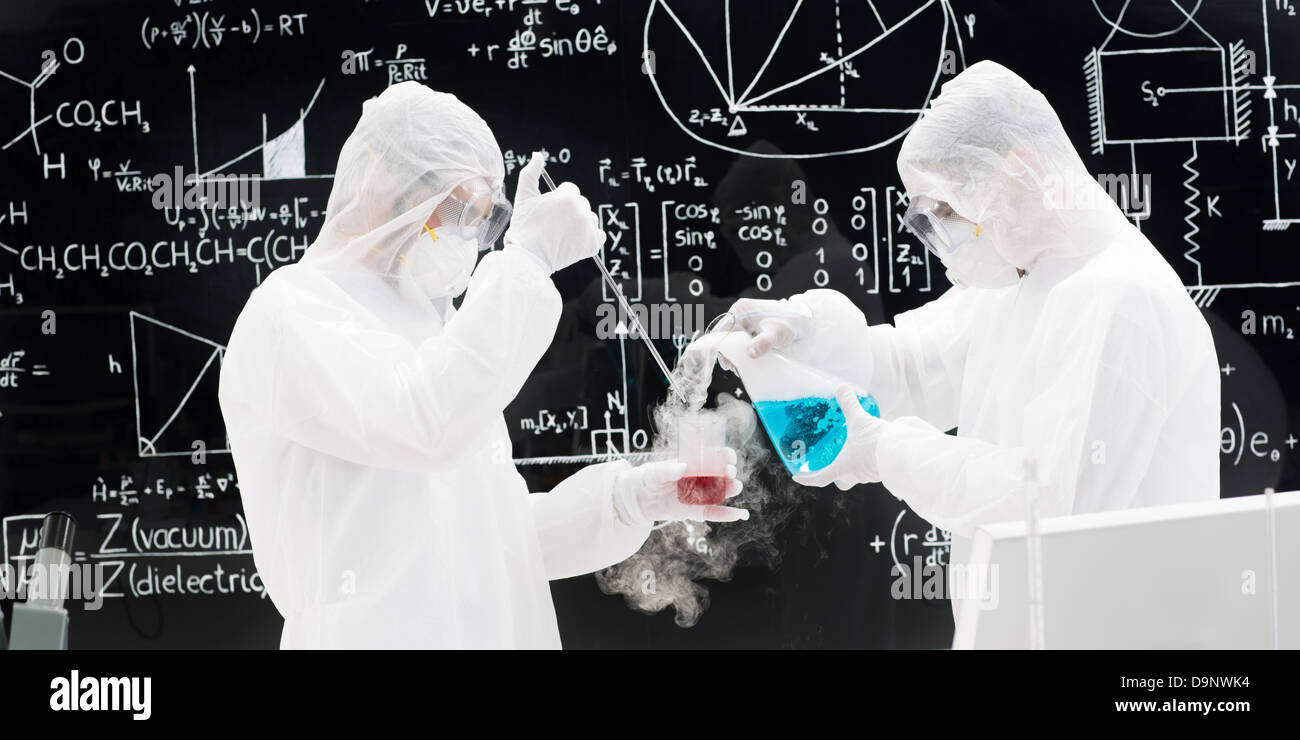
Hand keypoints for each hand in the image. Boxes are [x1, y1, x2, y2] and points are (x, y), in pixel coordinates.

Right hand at [504, 152, 604, 273]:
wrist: (528, 257)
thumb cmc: (525, 227)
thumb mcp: (524, 197)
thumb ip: (530, 173)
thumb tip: (537, 155)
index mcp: (568, 197)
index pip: (571, 191)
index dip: (559, 201)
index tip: (550, 213)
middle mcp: (582, 210)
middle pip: (581, 204)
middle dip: (570, 212)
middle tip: (554, 225)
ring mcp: (589, 228)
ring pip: (589, 219)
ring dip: (580, 224)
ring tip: (562, 234)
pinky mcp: (593, 244)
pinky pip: (599, 235)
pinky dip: (590, 238)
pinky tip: (575, 241)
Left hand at [612, 450, 747, 523]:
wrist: (639, 500)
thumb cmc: (647, 479)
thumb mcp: (653, 472)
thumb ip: (667, 469)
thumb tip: (682, 467)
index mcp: (692, 463)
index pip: (712, 457)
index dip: (723, 455)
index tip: (728, 455)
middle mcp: (699, 478)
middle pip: (719, 474)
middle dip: (727, 472)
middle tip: (729, 472)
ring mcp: (699, 495)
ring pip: (719, 492)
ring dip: (729, 489)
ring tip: (736, 487)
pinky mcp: (696, 511)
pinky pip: (713, 513)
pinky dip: (726, 514)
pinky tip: (739, 514)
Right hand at [717, 297, 813, 369]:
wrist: (803, 319)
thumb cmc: (791, 321)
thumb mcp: (777, 333)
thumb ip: (764, 342)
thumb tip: (750, 352)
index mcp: (741, 309)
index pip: (722, 330)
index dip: (721, 347)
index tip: (728, 363)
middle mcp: (740, 314)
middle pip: (725, 336)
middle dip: (729, 353)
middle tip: (736, 368)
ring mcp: (744, 321)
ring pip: (732, 341)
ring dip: (735, 354)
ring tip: (743, 367)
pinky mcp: (749, 329)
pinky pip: (740, 342)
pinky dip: (742, 352)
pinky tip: (749, 361)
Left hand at [793, 386, 887, 490]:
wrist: (904, 453)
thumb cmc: (875, 442)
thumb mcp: (859, 420)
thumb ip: (849, 404)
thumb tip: (841, 388)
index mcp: (843, 468)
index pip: (819, 478)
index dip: (807, 478)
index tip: (797, 477)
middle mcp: (856, 475)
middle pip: (841, 481)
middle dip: (836, 475)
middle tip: (833, 463)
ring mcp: (871, 475)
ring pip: (858, 474)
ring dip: (855, 465)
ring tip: (855, 449)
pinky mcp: (884, 471)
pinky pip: (873, 468)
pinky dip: (870, 460)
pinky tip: (873, 448)